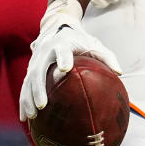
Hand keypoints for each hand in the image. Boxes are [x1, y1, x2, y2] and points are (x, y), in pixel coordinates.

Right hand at [19, 0, 121, 120]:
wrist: (58, 27)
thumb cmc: (80, 39)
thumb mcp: (94, 44)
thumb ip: (107, 57)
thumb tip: (119, 73)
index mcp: (62, 43)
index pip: (62, 50)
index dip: (63, 58)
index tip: (65, 68)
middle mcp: (45, 51)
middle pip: (39, 70)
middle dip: (39, 88)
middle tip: (43, 105)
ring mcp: (35, 60)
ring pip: (29, 80)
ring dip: (29, 99)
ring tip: (32, 117)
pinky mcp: (30, 68)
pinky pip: (25, 86)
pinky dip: (24, 101)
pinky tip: (26, 118)